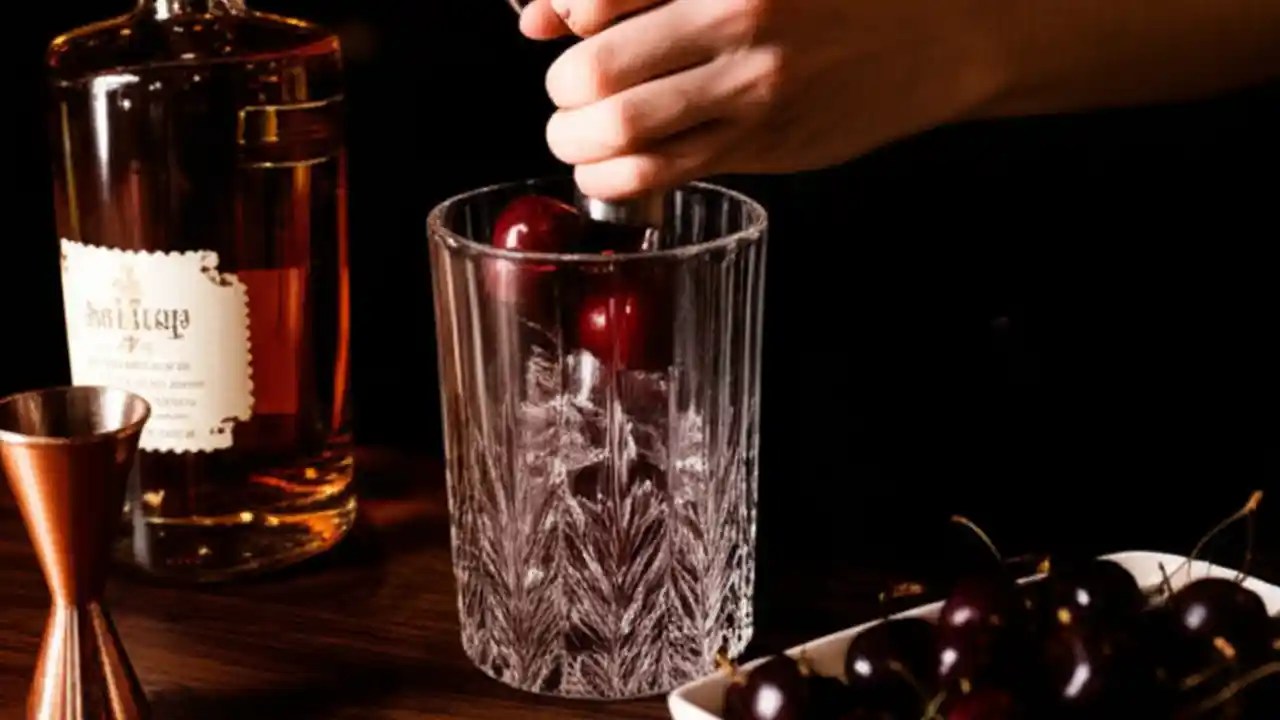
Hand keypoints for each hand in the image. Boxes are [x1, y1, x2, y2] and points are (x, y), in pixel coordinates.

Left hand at [518, 0, 1005, 199]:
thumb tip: (542, 16)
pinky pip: (661, 174)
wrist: (945, 27)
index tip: (568, 26)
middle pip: (589, 72)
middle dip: (563, 91)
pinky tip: (617, 166)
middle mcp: (735, 18)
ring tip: (581, 135)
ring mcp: (751, 88)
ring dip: (576, 141)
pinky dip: (615, 178)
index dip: (561, 16)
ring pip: (619, 132)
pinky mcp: (764, 143)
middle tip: (572, 93)